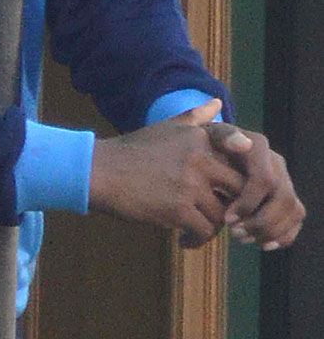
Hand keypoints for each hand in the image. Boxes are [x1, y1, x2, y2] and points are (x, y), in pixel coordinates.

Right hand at [89, 99, 244, 246]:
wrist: (101, 171)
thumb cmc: (132, 149)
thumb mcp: (165, 127)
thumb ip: (195, 117)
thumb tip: (216, 102)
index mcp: (199, 138)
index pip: (240, 160)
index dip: (242, 179)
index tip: (230, 189)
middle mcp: (199, 158)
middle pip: (238, 190)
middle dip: (234, 207)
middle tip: (220, 216)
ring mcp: (189, 184)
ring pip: (222, 216)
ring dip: (212, 227)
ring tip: (197, 229)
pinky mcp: (178, 209)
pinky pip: (204, 232)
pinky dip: (197, 240)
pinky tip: (184, 240)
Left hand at [207, 123, 304, 250]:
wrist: (211, 150)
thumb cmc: (205, 144)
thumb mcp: (207, 136)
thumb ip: (222, 136)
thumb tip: (242, 143)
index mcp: (258, 146)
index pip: (264, 179)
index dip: (248, 203)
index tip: (227, 219)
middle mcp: (276, 162)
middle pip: (283, 198)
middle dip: (260, 221)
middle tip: (235, 234)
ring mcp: (285, 179)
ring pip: (293, 210)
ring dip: (270, 231)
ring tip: (242, 238)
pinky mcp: (287, 197)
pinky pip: (296, 219)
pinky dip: (283, 235)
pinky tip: (262, 244)